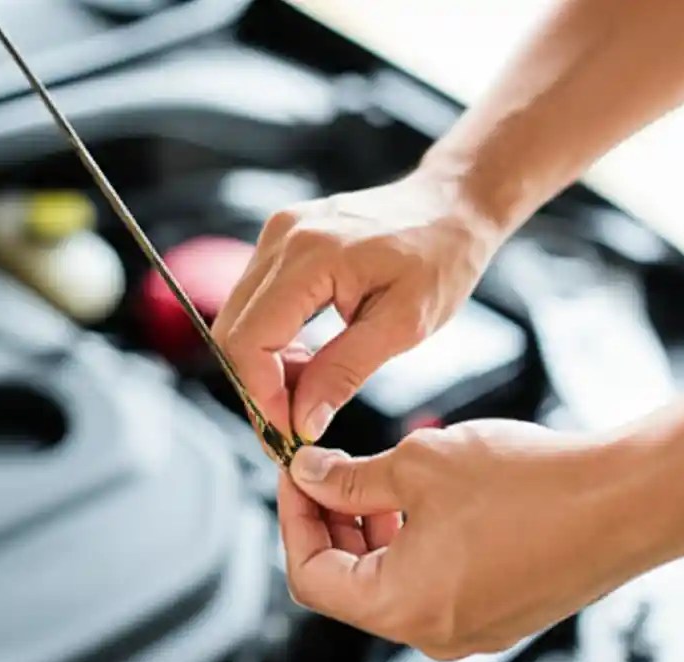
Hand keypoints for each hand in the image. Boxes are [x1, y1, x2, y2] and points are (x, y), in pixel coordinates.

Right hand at [212, 171, 502, 441]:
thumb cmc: (440, 259)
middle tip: (293, 428)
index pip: (250, 339)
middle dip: (256, 389)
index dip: (261, 395)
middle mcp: (282, 238)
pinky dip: (272, 344)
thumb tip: (302, 421)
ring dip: (264, 369)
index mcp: (311, 255)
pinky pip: (256, 305)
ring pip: (240, 322)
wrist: (449, 206)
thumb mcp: (404, 325)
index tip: (290, 433)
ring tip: (307, 398)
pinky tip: (307, 364)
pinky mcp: (281, 242)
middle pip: (234, 333)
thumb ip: (345, 371)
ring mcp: (277, 236)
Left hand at [279, 420, 654, 659]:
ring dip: (372, 529)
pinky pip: (434, 582)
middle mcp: (433, 634)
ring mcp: (470, 628)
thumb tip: (308, 476)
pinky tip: (424, 496)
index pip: (311, 576)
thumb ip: (349, 478)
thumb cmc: (532, 486)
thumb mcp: (418, 465)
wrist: (628, 500)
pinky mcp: (500, 611)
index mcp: (401, 608)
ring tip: (377, 474)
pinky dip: (413, 541)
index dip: (294, 518)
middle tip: (328, 467)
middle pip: (349, 582)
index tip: (296, 473)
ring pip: (391, 580)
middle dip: (331, 521)